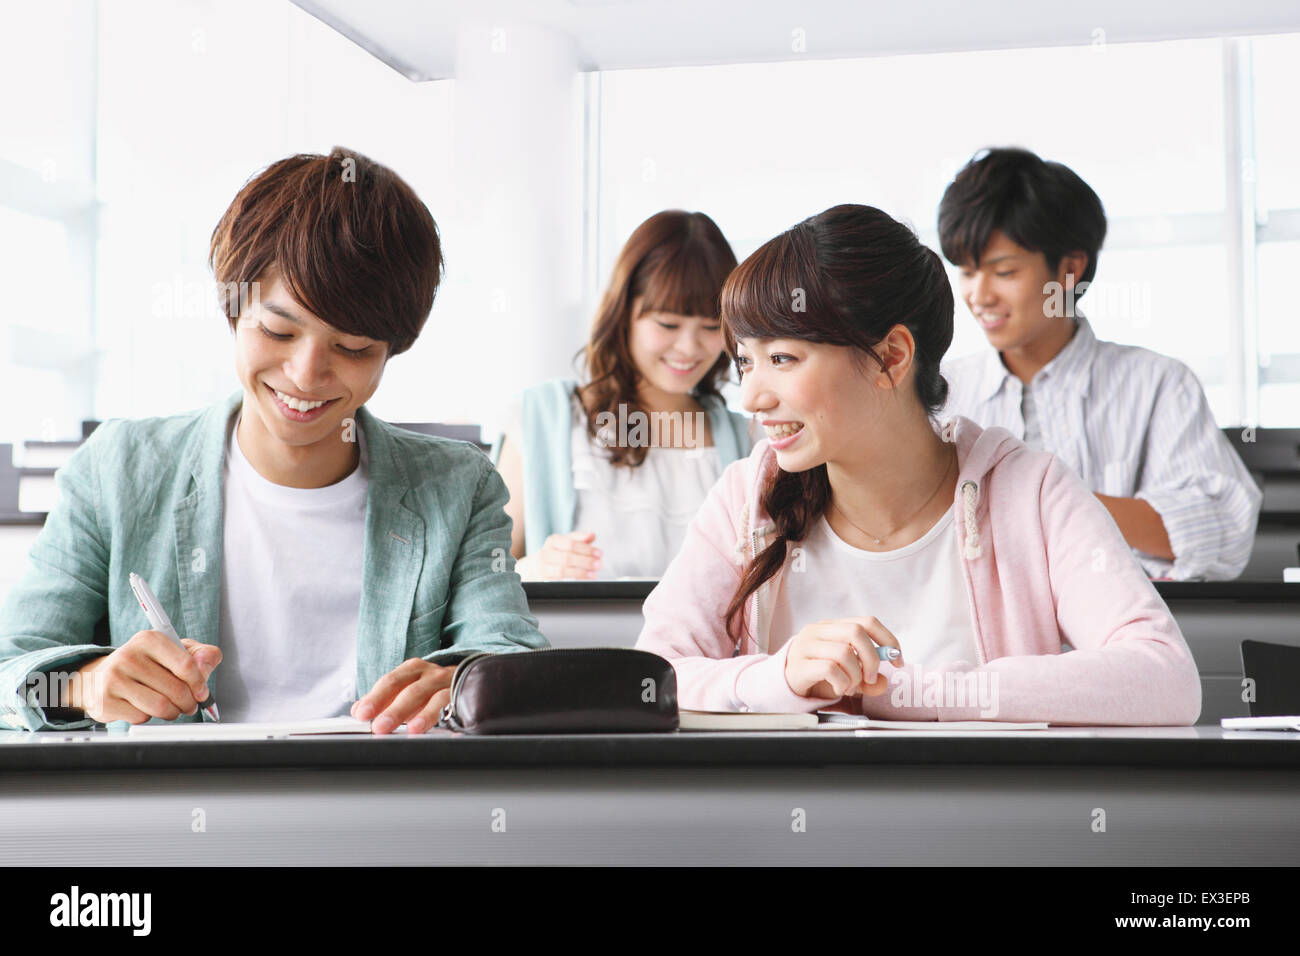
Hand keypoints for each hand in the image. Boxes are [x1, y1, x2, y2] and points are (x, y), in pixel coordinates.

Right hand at [71, 630, 220, 723]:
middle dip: (188, 703)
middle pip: (176, 689)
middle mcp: (129, 656)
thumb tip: (207, 664)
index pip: (186, 665)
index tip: (202, 693)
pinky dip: (149, 718)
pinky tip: (144, 708)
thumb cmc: (145, 664)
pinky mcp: (105, 701)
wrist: (101, 677)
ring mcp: (114, 679)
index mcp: (149, 639)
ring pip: (160, 706)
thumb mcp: (175, 651)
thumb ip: (201, 655)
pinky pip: (141, 717)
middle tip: (189, 705)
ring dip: (172, 713)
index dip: (199, 683)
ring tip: (171, 709)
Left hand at [351, 658, 455, 734]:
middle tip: (379, 726)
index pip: (391, 682)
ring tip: (411, 730)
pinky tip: (436, 727)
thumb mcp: (406, 690)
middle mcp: (431, 674)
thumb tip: (358, 709)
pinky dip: (445, 716)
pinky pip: (454, 704)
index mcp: (413, 670)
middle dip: (394, 709)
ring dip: (422, 715)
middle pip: (411, 690)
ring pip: (434, 697)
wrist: (472, 680)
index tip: (361, 713)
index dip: (375, 697)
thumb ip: (383, 699)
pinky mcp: (465, 695)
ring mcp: (449, 684)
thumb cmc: (432, 689)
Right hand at [535, 530, 601, 579]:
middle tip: (599, 564)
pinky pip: (560, 581)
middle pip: (567, 557)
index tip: (599, 553)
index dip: (586, 549)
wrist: (536, 566)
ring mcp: (544, 567)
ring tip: (593, 573)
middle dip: (585, 561)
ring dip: (581, 572)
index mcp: (553, 541)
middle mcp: (547, 553)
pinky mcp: (544, 579)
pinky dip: (574, 580)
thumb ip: (580, 538)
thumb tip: (592, 535)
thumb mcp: (567, 542)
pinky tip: (585, 579)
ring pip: (562, 570)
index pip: (571, 543)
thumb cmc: (556, 552)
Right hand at [783, 617, 902, 699]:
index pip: (867, 621)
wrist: (783, 684)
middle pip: (856, 632)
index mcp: (833, 626)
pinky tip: (838, 689)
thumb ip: (867, 680)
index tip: (898, 660)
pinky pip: (829, 669)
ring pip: (844, 652)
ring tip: (850, 686)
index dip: (888, 640)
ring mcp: (806, 646)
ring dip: (855, 676)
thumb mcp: (847, 676)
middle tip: (871, 678)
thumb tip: (883, 682)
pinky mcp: (799, 664)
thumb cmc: (817, 675)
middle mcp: (819, 631)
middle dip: (872, 658)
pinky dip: (841, 683)